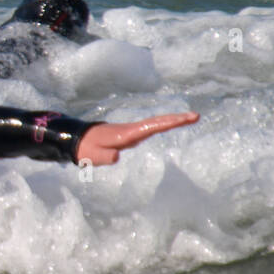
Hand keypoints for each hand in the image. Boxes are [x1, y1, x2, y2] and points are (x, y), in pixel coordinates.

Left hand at [75, 111, 198, 165]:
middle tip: (196, 116)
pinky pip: (151, 128)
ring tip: (192, 118)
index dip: (167, 123)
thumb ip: (104, 156)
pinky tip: (173, 124)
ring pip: (155, 123)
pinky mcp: (131, 134)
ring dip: (173, 120)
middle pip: (157, 122)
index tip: (184, 118)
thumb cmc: (86, 149)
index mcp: (125, 134)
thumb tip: (116, 157)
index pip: (150, 127)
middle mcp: (131, 130)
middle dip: (176, 119)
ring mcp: (132, 131)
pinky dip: (164, 124)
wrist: (77, 139)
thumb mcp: (93, 156)